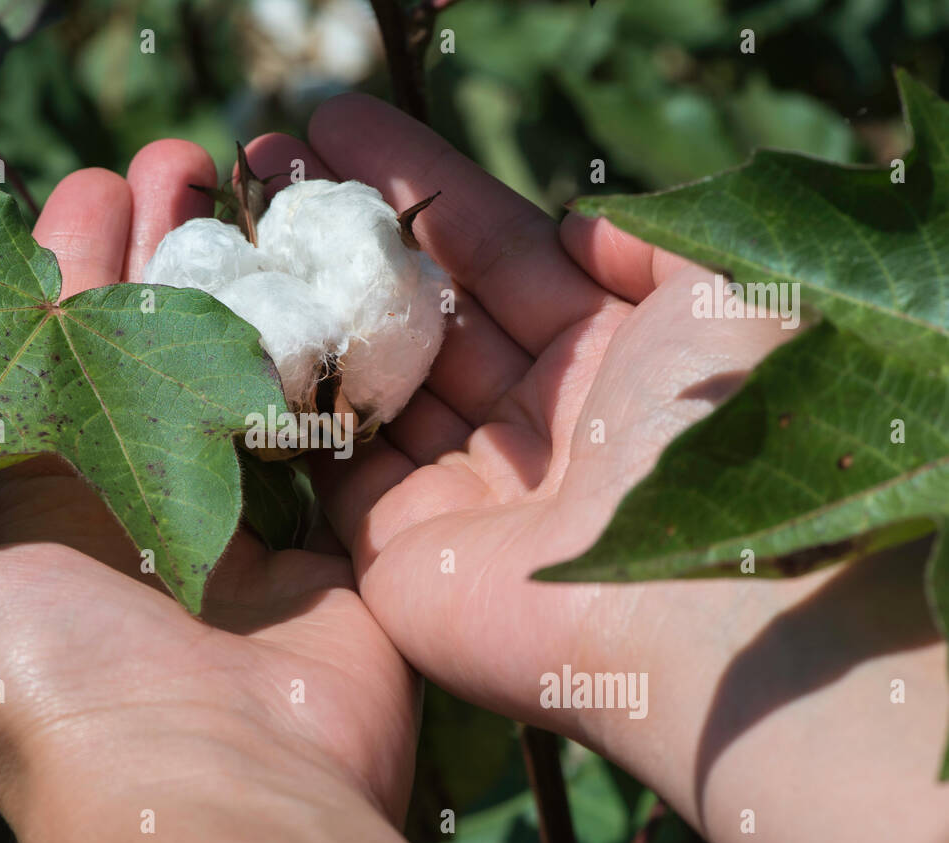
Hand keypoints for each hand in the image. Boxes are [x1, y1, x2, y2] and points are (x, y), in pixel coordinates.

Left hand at [0, 143, 420, 842]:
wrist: (209, 779)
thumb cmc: (44, 681)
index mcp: (35, 519)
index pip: (45, 361)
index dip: (59, 272)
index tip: (85, 190)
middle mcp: (129, 515)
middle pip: (140, 351)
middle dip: (154, 251)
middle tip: (174, 162)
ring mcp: (231, 528)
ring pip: (230, 371)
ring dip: (233, 274)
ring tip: (238, 180)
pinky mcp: (322, 543)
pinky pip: (319, 429)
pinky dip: (317, 351)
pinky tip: (317, 270)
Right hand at [268, 94, 948, 842]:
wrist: (689, 609)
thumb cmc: (713, 436)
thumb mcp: (723, 296)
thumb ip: (658, 239)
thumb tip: (580, 224)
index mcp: (599, 356)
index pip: (489, 247)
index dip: (416, 182)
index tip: (336, 123)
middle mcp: (525, 421)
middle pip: (418, 306)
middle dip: (342, 233)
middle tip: (262, 165)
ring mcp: (459, 486)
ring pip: (367, 375)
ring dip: (302, 303)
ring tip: (228, 229)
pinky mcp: (399, 547)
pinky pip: (331, 461)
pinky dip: (288, 400)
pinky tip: (235, 324)